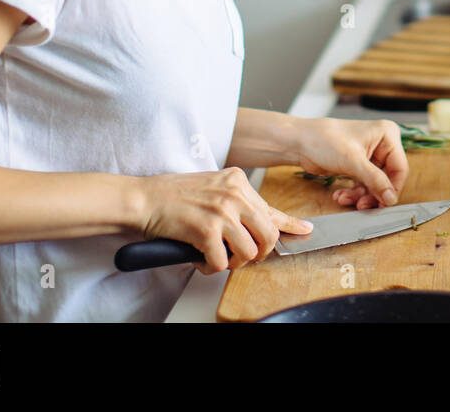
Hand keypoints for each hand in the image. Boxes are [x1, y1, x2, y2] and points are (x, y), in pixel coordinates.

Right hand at [139, 167, 312, 274]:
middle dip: (259, 252)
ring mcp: (221, 211)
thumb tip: (264, 220)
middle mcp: (234, 194)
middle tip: (243, 256)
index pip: (272, 208)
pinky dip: (211, 267)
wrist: (144, 198)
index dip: (291, 225)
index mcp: (238, 182)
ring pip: (249, 251)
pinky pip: (221, 262)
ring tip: (218, 257)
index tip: (305, 230)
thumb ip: (239, 202)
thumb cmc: (175, 195)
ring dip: (234, 262)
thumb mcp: (215, 188)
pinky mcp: (206, 230)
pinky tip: (200, 259)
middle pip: (268, 234)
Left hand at [290, 118, 409, 209]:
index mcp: (387, 135)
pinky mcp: (358, 165)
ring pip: (375, 184)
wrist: (300, 142)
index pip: (400, 168)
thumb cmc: (325, 140)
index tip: (384, 204)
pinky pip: (363, 185)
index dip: (393, 188)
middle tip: (362, 206)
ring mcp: (370, 155)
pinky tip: (340, 195)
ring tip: (345, 200)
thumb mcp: (353, 161)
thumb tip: (391, 198)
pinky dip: (353, 193)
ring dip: (361, 196)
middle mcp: (382, 144)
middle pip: (388, 178)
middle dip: (373, 194)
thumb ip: (375, 180)